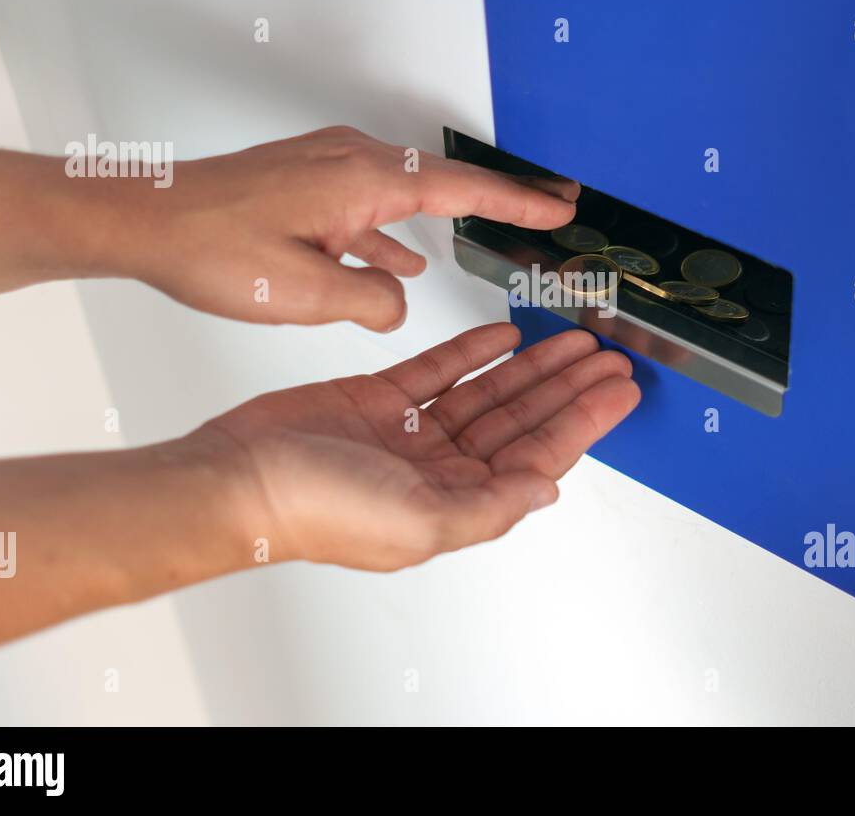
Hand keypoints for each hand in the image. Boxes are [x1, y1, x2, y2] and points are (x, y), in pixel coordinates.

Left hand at [122, 126, 578, 329]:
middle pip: (443, 179)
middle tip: (544, 210)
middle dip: (495, 199)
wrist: (143, 220)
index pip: (462, 189)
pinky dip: (391, 230)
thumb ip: (371, 300)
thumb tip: (398, 300)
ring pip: (405, 192)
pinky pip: (367, 204)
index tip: (560, 205)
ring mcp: (327, 167)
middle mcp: (352, 161)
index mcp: (363, 181)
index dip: (517, 200)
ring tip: (484, 230)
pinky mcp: (305, 181)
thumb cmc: (211, 248)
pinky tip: (398, 260)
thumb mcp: (304, 293)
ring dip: (445, 214)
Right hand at [198, 322, 639, 570]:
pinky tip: (504, 335)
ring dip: (531, 366)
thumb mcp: (420, 519)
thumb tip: (547, 489)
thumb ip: (490, 505)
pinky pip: (439, 370)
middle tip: (609, 356)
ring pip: (487, 391)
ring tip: (572, 339)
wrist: (237, 478)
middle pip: (520, 420)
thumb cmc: (315, 510)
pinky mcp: (378, 399)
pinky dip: (472, 351)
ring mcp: (409, 432)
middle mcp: (438, 469)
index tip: (618, 391)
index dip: (582, 422)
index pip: (536, 455)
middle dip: (568, 387)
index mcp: (454, 502)